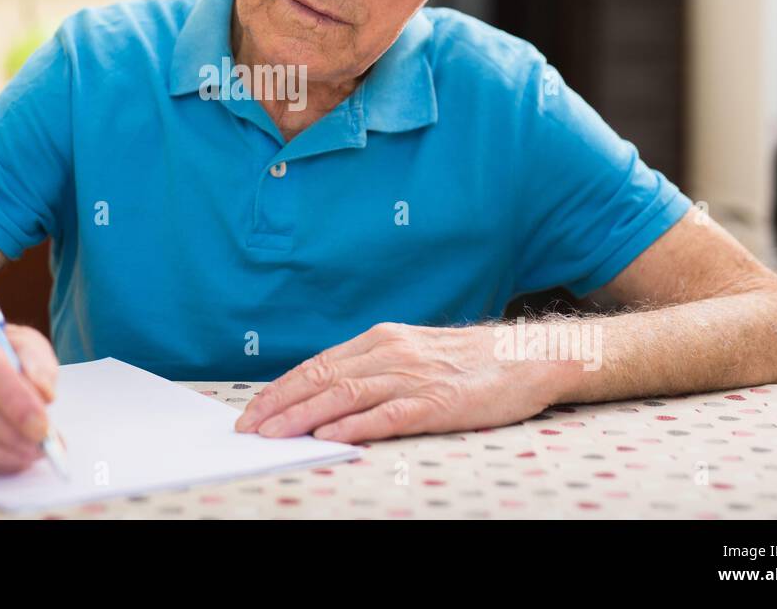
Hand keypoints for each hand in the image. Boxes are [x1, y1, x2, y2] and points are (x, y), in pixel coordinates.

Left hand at [233, 322, 562, 442]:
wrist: (526, 357)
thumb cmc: (466, 362)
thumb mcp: (411, 352)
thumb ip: (372, 367)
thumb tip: (327, 393)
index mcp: (380, 340)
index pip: (318, 364)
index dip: (282, 388)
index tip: (253, 409)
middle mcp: (391, 353)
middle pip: (323, 378)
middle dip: (280, 404)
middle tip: (249, 427)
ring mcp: (414, 377)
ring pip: (347, 394)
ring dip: (304, 416)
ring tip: (275, 434)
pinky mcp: (439, 402)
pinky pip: (389, 414)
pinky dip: (356, 425)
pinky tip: (331, 435)